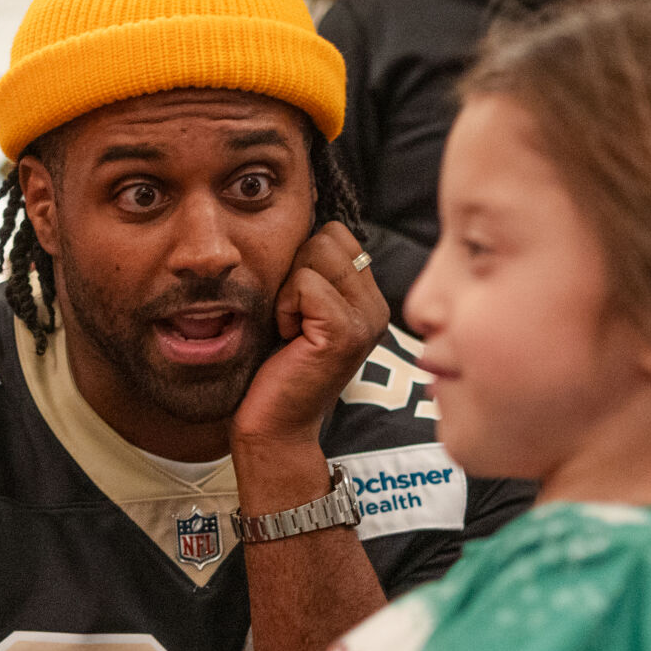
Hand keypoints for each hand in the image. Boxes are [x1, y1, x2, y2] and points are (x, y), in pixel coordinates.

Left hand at [233, 222, 388, 448]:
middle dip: (295, 269)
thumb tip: (301, 224)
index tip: (297, 305)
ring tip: (291, 327)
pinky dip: (285, 306)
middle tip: (292, 317)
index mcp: (368, 298)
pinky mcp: (345, 331)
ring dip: (289, 287)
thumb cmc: (276, 370)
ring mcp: (366, 319)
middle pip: (328, 236)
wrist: (275, 427)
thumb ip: (312, 273)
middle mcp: (376, 307)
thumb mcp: (300, 311)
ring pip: (317, 252)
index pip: (337, 233)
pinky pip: (305, 283)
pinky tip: (288, 337)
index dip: (304, 259)